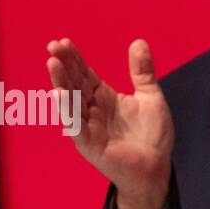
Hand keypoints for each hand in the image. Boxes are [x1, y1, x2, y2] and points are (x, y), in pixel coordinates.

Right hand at [45, 37, 173, 208]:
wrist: (157, 167)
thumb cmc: (152, 135)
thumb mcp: (150, 96)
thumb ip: (142, 71)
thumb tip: (138, 41)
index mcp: (104, 98)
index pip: (85, 74)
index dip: (75, 59)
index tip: (63, 41)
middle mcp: (92, 111)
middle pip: (75, 84)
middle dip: (64, 65)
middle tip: (53, 46)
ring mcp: (89, 128)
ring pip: (71, 102)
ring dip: (61, 83)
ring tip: (52, 63)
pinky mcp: (90, 145)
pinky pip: (76, 126)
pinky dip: (68, 111)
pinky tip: (60, 94)